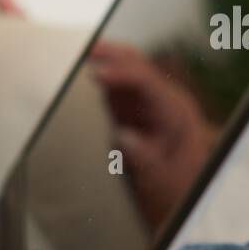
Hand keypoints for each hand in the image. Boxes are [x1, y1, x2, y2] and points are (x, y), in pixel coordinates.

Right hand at [89, 41, 217, 226]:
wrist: (178, 200)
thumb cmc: (173, 190)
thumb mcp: (160, 181)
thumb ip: (144, 158)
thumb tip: (123, 136)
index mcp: (175, 111)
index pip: (146, 81)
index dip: (121, 73)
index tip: (95, 74)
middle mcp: (162, 100)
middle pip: (134, 64)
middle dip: (107, 53)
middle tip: (77, 48)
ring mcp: (144, 103)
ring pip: (121, 70)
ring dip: (98, 61)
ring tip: (70, 56)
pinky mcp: (128, 111)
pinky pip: (110, 87)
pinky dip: (92, 78)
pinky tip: (72, 76)